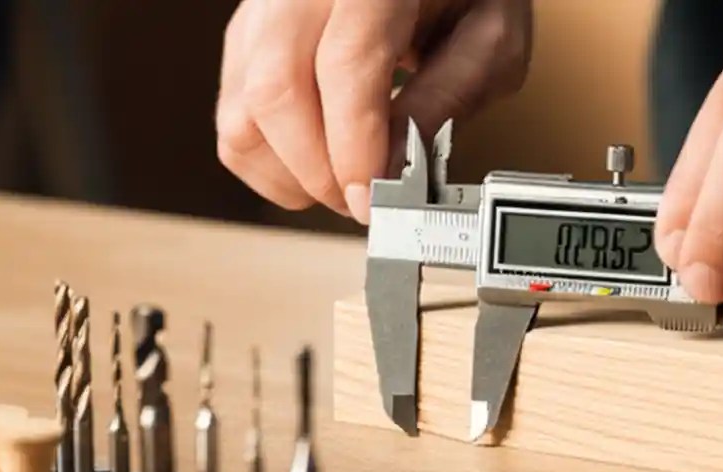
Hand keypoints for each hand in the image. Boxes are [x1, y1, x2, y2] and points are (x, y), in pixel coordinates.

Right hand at [216, 0, 532, 223]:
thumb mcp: (488, 38)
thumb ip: (444, 101)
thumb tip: (395, 171)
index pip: (343, 69)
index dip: (353, 150)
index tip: (373, 200)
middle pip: (275, 91)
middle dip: (318, 172)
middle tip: (361, 201)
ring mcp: (263, 7)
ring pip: (242, 109)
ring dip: (289, 172)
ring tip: (341, 182)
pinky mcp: (247, 33)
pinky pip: (233, 113)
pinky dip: (269, 158)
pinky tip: (314, 162)